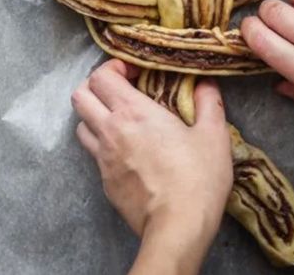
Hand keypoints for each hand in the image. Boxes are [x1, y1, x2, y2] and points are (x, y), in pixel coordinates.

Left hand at [72, 60, 232, 274]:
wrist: (177, 226)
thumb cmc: (197, 179)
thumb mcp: (213, 135)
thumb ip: (208, 103)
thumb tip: (206, 83)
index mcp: (133, 112)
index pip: (100, 76)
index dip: (112, 68)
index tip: (132, 72)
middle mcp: (110, 130)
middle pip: (80, 96)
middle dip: (95, 87)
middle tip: (118, 91)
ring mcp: (102, 157)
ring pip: (80, 124)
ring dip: (93, 116)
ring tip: (117, 119)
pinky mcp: (104, 180)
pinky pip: (93, 154)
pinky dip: (102, 145)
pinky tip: (125, 151)